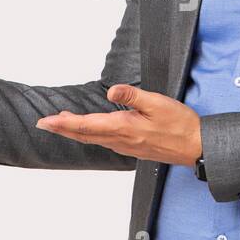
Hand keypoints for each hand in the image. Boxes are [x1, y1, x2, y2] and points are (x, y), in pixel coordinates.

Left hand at [34, 84, 201, 166]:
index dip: (64, 123)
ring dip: (75, 132)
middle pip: (84, 135)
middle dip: (63, 128)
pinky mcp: (132, 148)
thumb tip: (111, 91)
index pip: (86, 125)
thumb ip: (133, 95)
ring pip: (93, 139)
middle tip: (44, 123)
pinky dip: (90, 135)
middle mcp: (121, 140)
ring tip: (62, 123)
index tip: (46, 121)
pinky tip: (90, 130)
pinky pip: (104, 142)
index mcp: (124, 127)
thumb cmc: (180, 124)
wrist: (195, 147)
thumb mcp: (157, 103)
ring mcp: (126, 146)